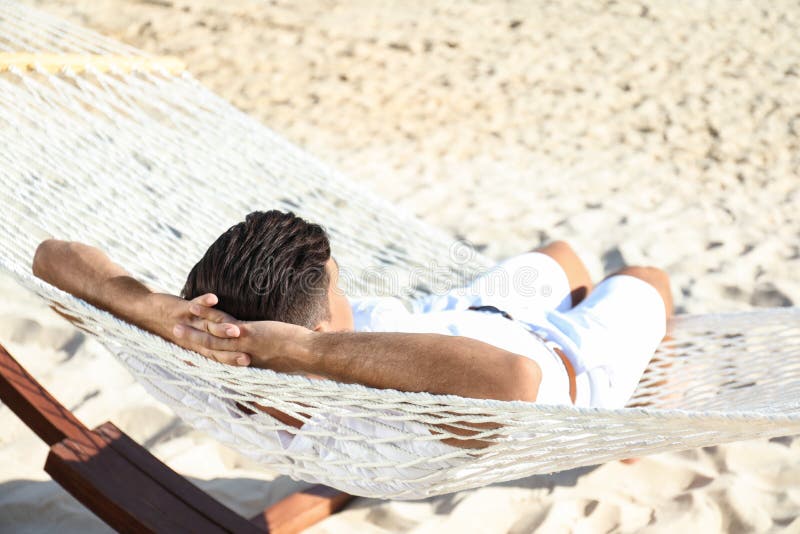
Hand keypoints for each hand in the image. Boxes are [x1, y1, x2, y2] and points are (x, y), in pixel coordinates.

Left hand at [143, 292, 251, 365]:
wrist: (146, 313)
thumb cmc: (175, 328)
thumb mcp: (192, 341)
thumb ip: (211, 347)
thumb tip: (232, 353)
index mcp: (199, 345)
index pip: (218, 355)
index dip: (232, 359)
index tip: (249, 363)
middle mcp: (195, 336)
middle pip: (216, 344)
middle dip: (232, 349)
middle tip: (248, 355)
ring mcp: (189, 322)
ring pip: (207, 327)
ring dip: (221, 328)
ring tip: (236, 330)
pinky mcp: (182, 308)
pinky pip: (194, 305)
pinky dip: (203, 302)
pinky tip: (214, 298)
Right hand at [173, 294, 314, 371]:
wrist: (311, 355)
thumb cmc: (307, 355)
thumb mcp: (292, 354)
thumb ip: (288, 351)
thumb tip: (291, 346)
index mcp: (252, 361)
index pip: (227, 358)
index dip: (212, 354)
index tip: (198, 353)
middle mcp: (243, 355)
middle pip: (213, 352)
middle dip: (194, 346)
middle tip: (177, 341)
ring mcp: (243, 345)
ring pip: (210, 340)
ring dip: (192, 334)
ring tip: (175, 327)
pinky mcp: (246, 335)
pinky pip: (219, 324)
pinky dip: (205, 316)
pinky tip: (192, 308)